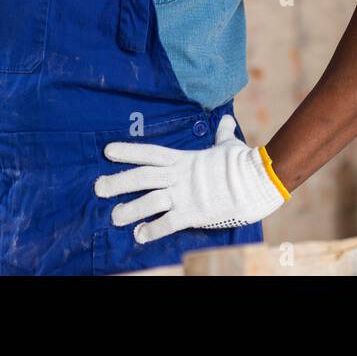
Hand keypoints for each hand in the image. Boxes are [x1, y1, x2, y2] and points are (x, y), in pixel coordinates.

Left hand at [93, 115, 288, 243]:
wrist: (258, 179)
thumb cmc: (242, 161)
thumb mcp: (228, 144)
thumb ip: (222, 133)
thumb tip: (226, 119)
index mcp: (183, 160)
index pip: (150, 153)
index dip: (128, 151)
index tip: (107, 151)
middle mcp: (179, 176)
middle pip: (142, 177)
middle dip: (118, 182)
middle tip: (98, 187)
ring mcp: (185, 195)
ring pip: (150, 201)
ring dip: (130, 209)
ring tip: (114, 216)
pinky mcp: (193, 213)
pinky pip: (168, 223)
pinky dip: (152, 229)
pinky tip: (139, 236)